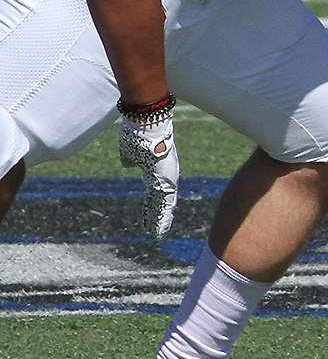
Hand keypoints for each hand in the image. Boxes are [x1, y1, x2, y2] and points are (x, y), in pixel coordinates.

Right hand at [118, 96, 178, 238]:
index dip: (153, 203)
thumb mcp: (130, 149)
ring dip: (158, 221)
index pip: (155, 190)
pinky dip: (161, 218)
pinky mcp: (166, 180)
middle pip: (161, 200)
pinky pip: (163, 204)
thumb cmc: (138, 132)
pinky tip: (159, 230)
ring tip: (158, 234)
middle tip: (158, 230)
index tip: (152, 214)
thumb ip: (130, 158)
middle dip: (159, 215)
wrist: (148, 123)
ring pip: (162, 205)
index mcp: (155, 169)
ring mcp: (167, 178)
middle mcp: (164, 175)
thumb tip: (128, 164)